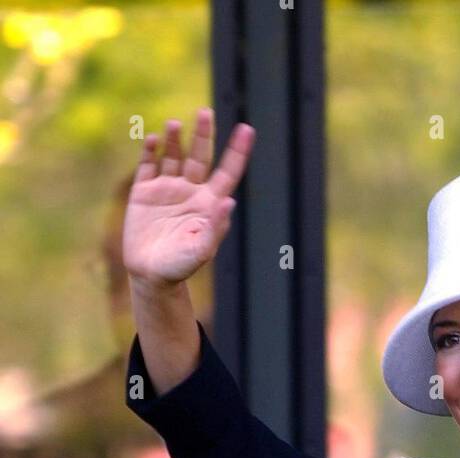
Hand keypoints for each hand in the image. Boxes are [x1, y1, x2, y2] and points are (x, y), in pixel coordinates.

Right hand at [123, 107, 255, 286]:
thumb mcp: (200, 251)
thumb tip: (229, 202)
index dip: (238, 151)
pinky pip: (148, 164)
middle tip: (205, 113)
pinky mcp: (144, 191)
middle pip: (200, 156)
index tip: (247, 129)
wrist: (150, 276)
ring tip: (175, 125)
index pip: (227, 172)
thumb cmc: (180, 267)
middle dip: (203, 134)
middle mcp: (190, 191)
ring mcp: (167, 189)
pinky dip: (151, 150)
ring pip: (173, 155)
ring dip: (175, 139)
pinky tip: (155, 139)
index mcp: (209, 204)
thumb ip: (215, 228)